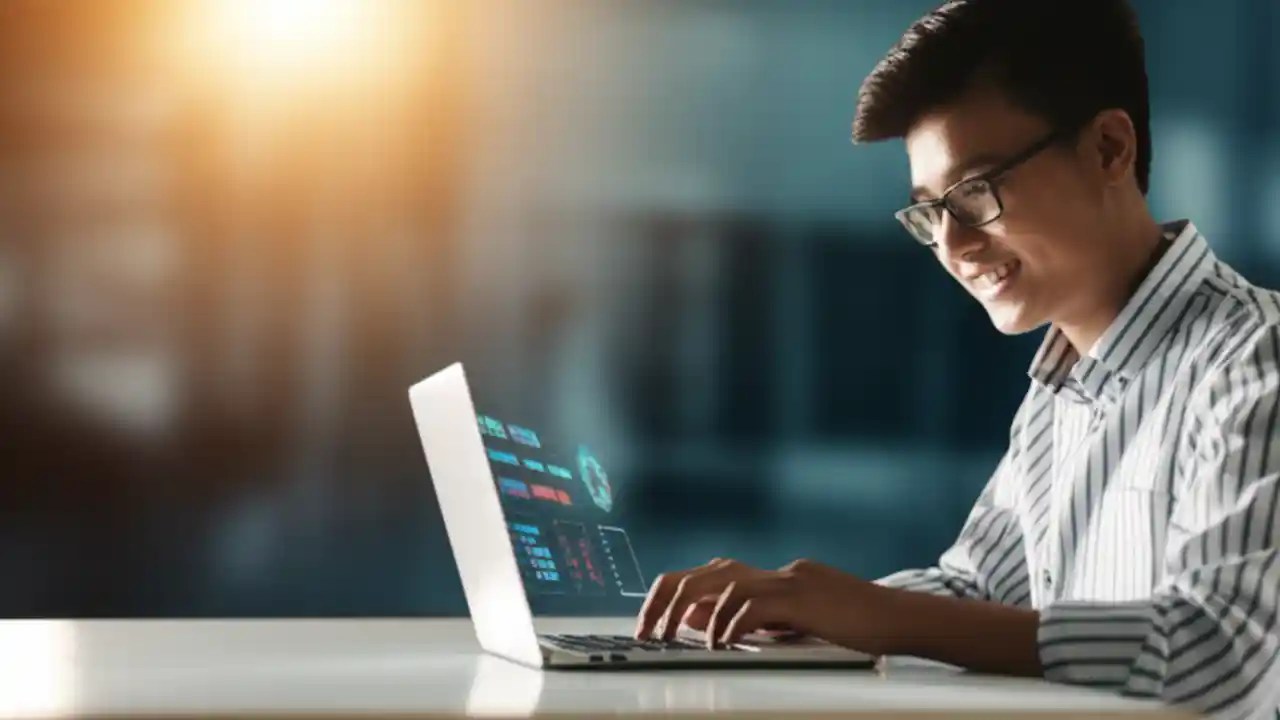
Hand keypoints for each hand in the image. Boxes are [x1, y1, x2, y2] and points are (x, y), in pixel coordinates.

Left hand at [634, 557, 894, 652]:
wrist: (900, 620)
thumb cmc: (852, 628)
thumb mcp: (792, 624)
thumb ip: (750, 620)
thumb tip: (697, 624)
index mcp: (770, 578)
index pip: (708, 576)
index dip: (672, 596)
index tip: (651, 623)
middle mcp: (775, 573)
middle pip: (704, 573)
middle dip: (666, 599)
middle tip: (646, 631)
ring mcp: (789, 581)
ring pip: (722, 583)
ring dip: (690, 612)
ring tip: (671, 637)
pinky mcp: (803, 598)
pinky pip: (753, 605)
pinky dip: (729, 624)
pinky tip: (719, 643)